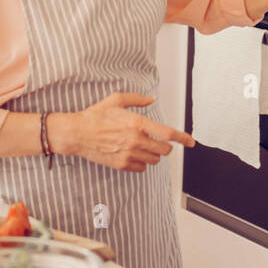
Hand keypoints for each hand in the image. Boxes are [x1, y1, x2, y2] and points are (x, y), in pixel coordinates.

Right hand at [55, 92, 194, 171]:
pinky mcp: (121, 164)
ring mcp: (129, 154)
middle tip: (159, 143)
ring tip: (143, 147)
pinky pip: (141, 168)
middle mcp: (136, 140)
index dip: (183, 138)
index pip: (168, 133)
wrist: (77, 133)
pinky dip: (142, 163)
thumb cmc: (95, 116)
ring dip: (153, 155)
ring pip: (154, 160)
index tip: (191, 142)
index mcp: (138, 123)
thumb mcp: (116, 100)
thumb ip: (136, 99)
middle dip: (165, 147)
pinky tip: (134, 155)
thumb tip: (150, 99)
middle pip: (164, 150)